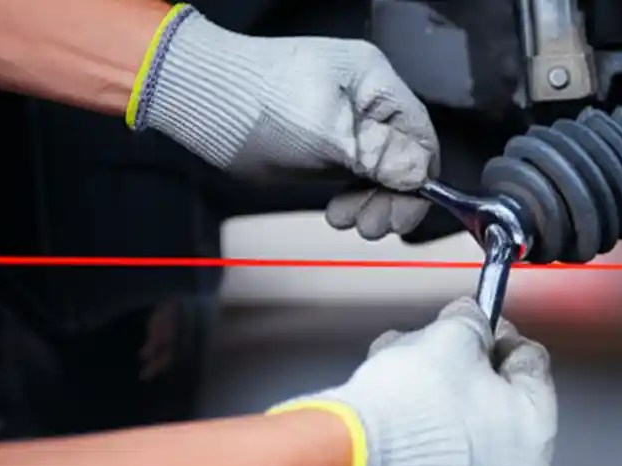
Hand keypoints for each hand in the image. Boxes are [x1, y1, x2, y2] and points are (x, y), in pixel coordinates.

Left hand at [130, 7, 438, 239]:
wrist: (200, 102)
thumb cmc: (257, 104)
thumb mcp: (326, 133)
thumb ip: (377, 156)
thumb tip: (419, 174)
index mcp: (375, 82)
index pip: (421, 137)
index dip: (419, 180)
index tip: (403, 214)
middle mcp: (366, 101)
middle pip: (405, 159)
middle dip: (392, 198)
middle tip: (371, 227)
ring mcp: (346, 125)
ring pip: (381, 174)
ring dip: (370, 204)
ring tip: (345, 221)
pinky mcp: (326, 146)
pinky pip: (355, 178)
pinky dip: (352, 200)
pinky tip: (336, 214)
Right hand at [288, 298, 556, 465]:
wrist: (354, 464)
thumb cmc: (405, 409)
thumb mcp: (446, 339)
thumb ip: (470, 323)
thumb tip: (471, 320)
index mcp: (536, 423)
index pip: (530, 368)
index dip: (499, 343)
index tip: (480, 336)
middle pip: (504, 416)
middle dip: (471, 389)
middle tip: (436, 374)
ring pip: (478, 462)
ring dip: (451, 434)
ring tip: (408, 414)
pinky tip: (409, 461)